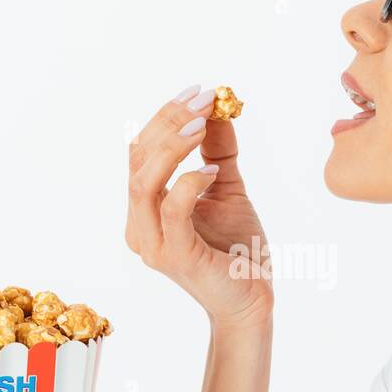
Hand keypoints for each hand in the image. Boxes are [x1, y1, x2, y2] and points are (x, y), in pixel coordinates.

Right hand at [126, 85, 272, 331]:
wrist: (252, 299)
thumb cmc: (237, 249)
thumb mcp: (227, 189)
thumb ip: (219, 153)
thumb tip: (219, 110)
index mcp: (144, 209)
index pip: (141, 152)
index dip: (164, 117)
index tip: (197, 92)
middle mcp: (139, 226)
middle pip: (138, 160)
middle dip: (169, 122)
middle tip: (203, 99)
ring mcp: (153, 243)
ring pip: (144, 182)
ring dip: (172, 146)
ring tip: (202, 122)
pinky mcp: (176, 256)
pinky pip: (172, 210)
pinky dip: (189, 183)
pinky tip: (212, 171)